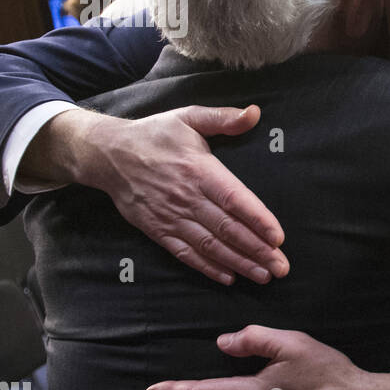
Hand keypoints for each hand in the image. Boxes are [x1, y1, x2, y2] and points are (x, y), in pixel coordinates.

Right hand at [40, 105, 288, 284]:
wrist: (108, 154)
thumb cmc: (155, 135)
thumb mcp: (188, 117)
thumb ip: (223, 118)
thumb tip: (254, 113)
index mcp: (199, 170)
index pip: (234, 199)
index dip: (257, 219)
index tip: (278, 237)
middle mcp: (186, 197)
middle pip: (227, 229)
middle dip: (257, 250)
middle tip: (281, 267)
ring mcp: (171, 217)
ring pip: (210, 246)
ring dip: (239, 263)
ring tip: (264, 276)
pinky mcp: (157, 230)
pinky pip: (185, 253)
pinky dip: (207, 268)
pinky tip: (228, 277)